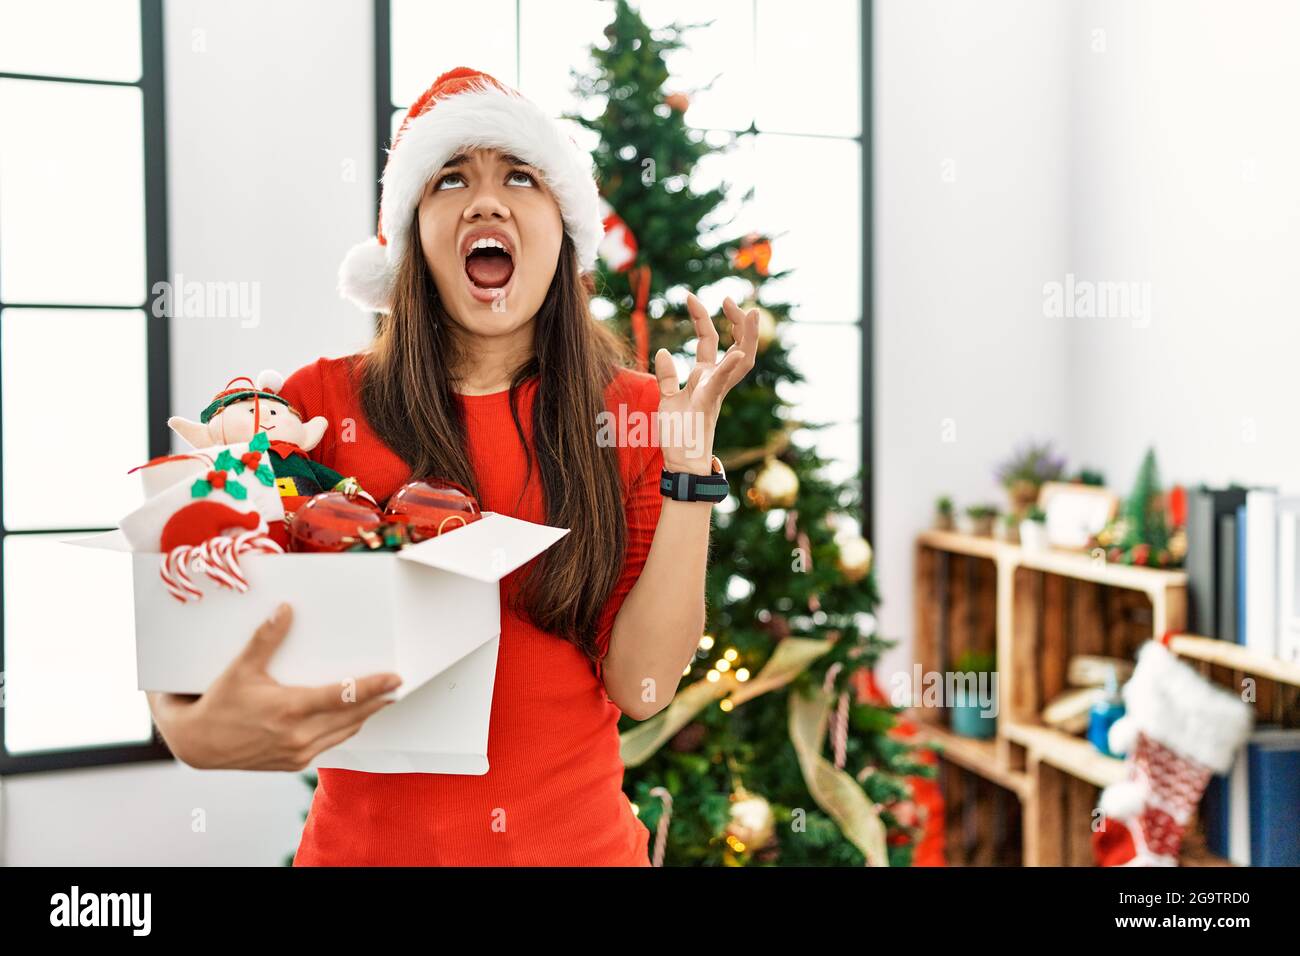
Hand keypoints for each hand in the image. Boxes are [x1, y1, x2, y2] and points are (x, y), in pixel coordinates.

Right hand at [146, 604, 401, 771]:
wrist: (196, 745)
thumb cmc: (218, 703)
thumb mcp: (240, 668)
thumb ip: (265, 639)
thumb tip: (286, 609)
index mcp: (289, 710)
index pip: (342, 696)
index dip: (373, 687)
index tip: (396, 678)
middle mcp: (297, 736)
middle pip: (352, 716)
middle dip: (377, 701)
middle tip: (398, 686)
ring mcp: (297, 753)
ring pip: (343, 732)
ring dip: (364, 716)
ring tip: (382, 699)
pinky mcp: (292, 763)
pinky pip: (328, 744)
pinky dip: (343, 729)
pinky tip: (350, 718)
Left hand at [653, 293, 757, 474]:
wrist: (681, 462)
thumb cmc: (677, 434)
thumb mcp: (667, 398)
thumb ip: (668, 375)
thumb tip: (663, 351)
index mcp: (704, 377)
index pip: (708, 340)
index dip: (702, 317)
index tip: (689, 295)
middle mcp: (715, 381)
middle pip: (735, 344)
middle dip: (736, 321)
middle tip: (729, 298)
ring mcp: (715, 392)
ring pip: (741, 361)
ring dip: (748, 338)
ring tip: (751, 314)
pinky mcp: (707, 405)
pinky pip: (721, 384)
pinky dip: (729, 368)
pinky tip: (736, 352)